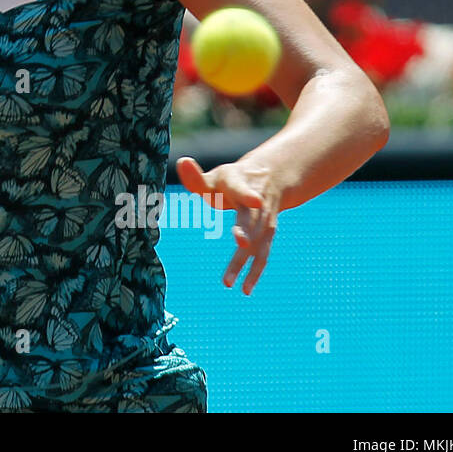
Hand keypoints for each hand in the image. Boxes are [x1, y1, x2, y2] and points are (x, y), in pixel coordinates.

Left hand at [176, 155, 282, 294]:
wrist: (270, 179)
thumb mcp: (215, 176)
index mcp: (240, 185)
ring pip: (256, 241)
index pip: (242, 190)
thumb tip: (181, 161)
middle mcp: (256, 204)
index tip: (254, 200)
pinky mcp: (267, 235)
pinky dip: (254, 272)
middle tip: (240, 242)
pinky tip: (245, 289)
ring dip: (244, 260)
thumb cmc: (233, 180)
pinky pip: (262, 255)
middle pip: (251, 219)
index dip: (247, 194)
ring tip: (228, 281)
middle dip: (247, 230)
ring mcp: (264, 221)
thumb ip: (197, 177)